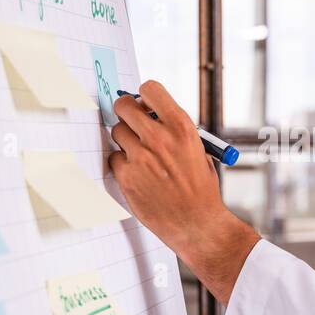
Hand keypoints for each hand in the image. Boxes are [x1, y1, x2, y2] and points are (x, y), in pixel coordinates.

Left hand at [108, 81, 259, 303]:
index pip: (150, 89)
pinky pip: (114, 158)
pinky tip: (138, 174)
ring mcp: (140, 157)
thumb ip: (174, 131)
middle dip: (127, 111)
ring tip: (141, 155)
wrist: (197, 224)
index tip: (144, 104)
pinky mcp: (127, 176)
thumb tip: (151, 115)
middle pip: (124, 105)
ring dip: (125, 139)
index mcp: (181, 127)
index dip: (144, 95)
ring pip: (117, 131)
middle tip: (131, 121)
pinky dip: (122, 164)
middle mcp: (159, 138)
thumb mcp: (198, 150)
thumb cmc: (201, 189)